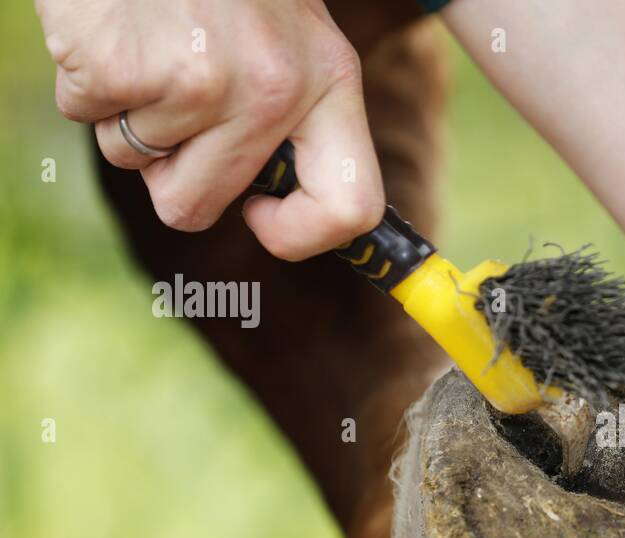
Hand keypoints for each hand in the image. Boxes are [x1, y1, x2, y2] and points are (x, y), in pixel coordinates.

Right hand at [36, 0, 383, 258]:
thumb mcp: (290, 34)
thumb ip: (295, 116)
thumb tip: (277, 206)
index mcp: (331, 81)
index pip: (352, 207)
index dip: (299, 237)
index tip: (261, 215)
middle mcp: (274, 91)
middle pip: (199, 206)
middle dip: (170, 173)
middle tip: (173, 99)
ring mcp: (198, 83)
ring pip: (136, 164)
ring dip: (128, 115)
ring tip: (150, 42)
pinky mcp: (123, 69)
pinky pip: (86, 117)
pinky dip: (88, 81)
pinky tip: (115, 28)